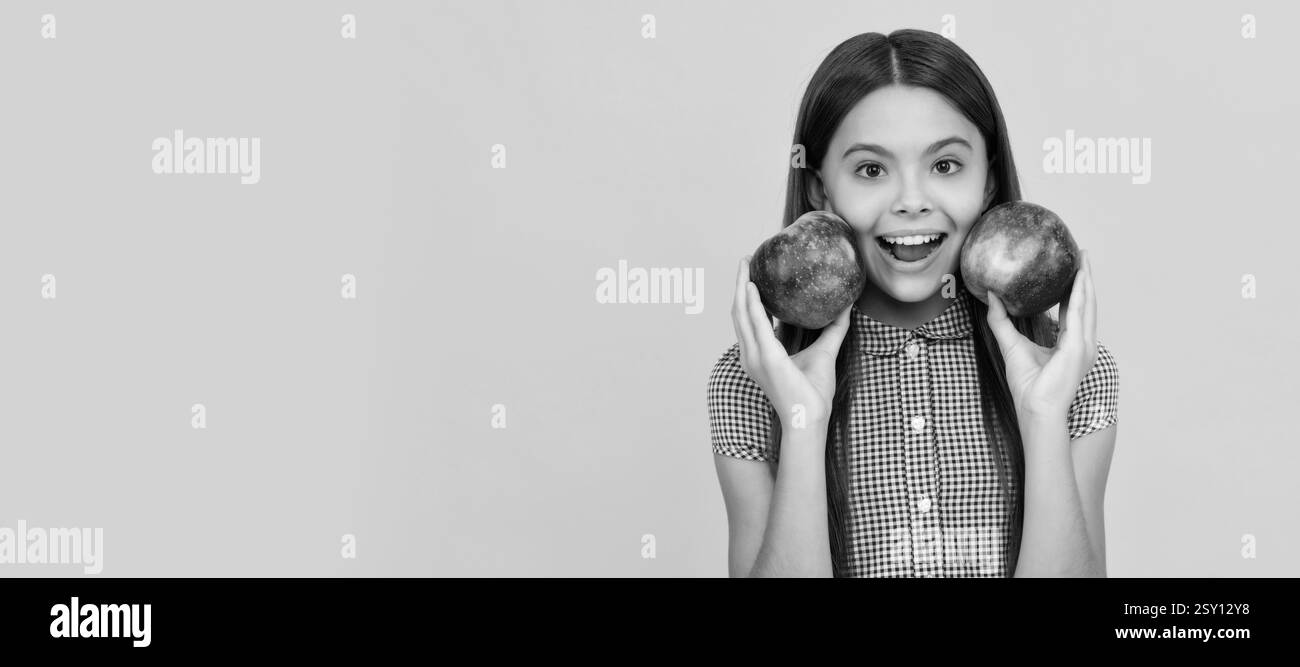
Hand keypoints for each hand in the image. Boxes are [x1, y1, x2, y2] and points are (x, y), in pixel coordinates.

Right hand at [731, 256, 852, 429]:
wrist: (809, 417)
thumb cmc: (813, 393)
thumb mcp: (824, 352)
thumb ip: (833, 328)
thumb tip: (846, 306)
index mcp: (760, 354)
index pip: (749, 320)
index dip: (748, 297)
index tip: (752, 276)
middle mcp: (751, 354)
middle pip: (739, 312)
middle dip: (739, 285)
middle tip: (745, 261)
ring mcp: (755, 356)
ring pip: (741, 314)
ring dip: (741, 287)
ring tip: (745, 266)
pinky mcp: (766, 357)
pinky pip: (755, 324)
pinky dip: (752, 304)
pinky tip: (753, 286)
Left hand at [985, 249, 1097, 421]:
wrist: (1037, 408)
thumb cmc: (1028, 385)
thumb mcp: (1011, 344)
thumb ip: (1001, 320)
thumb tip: (991, 296)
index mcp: (1070, 343)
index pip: (1073, 309)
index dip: (1073, 289)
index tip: (1070, 269)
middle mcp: (1082, 342)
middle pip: (1086, 303)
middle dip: (1085, 278)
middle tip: (1081, 254)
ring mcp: (1084, 344)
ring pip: (1088, 304)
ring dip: (1086, 280)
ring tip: (1083, 259)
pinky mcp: (1079, 346)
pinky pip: (1081, 313)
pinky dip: (1081, 294)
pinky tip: (1079, 277)